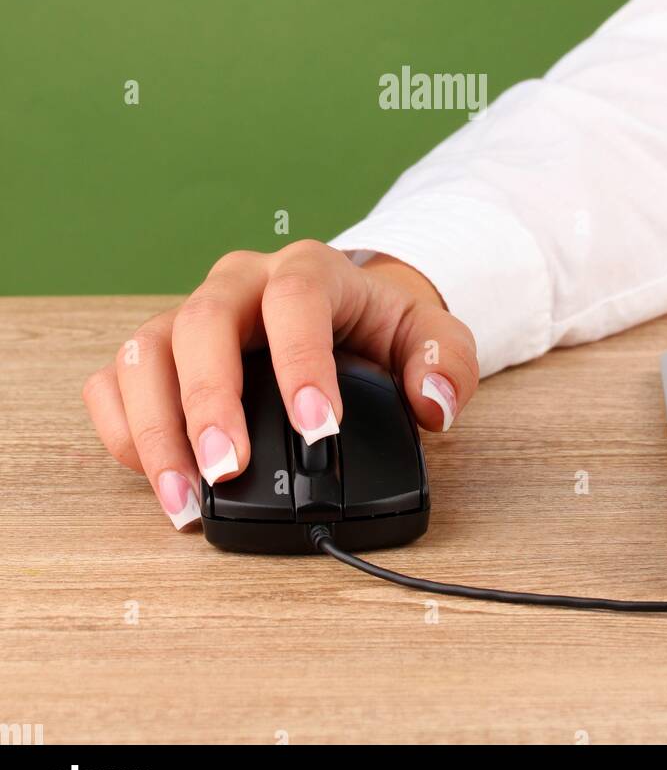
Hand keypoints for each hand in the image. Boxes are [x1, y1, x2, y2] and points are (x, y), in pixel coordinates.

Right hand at [82, 241, 478, 529]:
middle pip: (203, 322)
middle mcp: (239, 285)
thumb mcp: (430, 333)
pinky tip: (154, 475)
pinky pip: (116, 378)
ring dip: (156, 428)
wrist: (345, 312)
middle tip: (227, 471)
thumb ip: (447, 361)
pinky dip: (123, 427)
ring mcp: (191, 315)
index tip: (316, 428)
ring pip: (147, 352)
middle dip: (210, 401)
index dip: (301, 361)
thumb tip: (434, 402)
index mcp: (308, 271)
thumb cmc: (377, 324)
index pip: (296, 300)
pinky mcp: (160, 353)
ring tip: (184, 498)